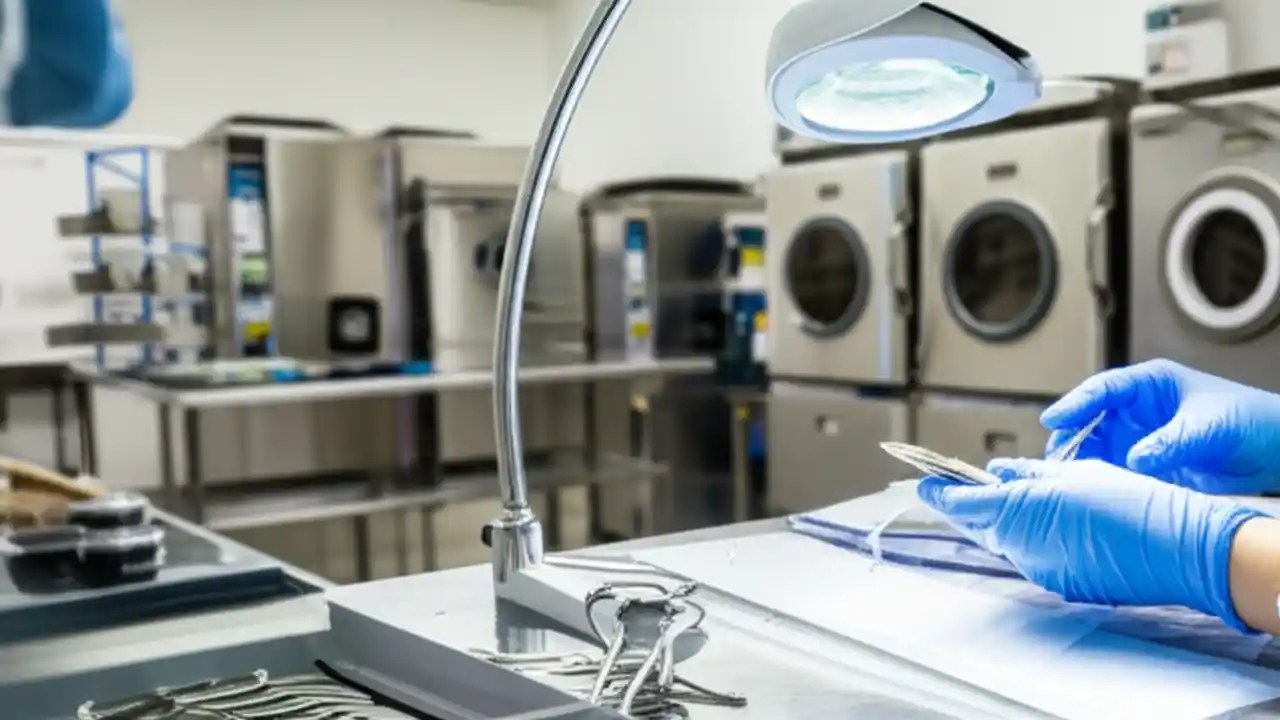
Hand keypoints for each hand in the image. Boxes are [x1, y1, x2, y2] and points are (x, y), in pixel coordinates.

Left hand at [916, 459, 1265, 628]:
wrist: (1177, 547)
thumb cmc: (1129, 501)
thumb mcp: (1074, 474)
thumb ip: (1029, 474)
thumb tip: (999, 473)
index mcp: (1017, 515)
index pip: (962, 504)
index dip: (939, 492)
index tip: (923, 481)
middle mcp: (1022, 549)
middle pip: (982, 525)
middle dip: (970, 506)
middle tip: (959, 485)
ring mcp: (1042, 571)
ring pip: (1009, 542)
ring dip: (1004, 522)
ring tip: (1010, 497)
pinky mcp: (1064, 584)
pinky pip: (1036, 557)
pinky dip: (1033, 538)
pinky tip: (1046, 522)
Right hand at [1042, 359, 1279, 494]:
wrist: (1278, 453)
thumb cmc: (1252, 421)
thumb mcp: (1210, 425)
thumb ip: (1171, 441)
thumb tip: (1135, 460)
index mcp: (1150, 386)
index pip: (1103, 390)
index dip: (1075, 404)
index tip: (1054, 419)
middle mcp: (1139, 412)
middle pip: (1091, 423)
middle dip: (1071, 441)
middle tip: (1056, 461)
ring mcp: (1141, 441)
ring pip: (1097, 451)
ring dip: (1082, 466)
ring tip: (1068, 482)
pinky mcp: (1148, 469)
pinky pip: (1115, 475)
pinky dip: (1101, 484)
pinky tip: (1093, 496)